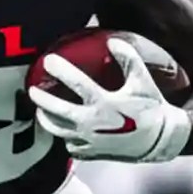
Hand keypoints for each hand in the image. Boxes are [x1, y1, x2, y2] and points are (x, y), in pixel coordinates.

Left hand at [28, 39, 190, 162]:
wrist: (160, 141)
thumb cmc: (150, 108)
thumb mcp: (142, 81)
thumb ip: (129, 58)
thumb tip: (112, 40)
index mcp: (105, 102)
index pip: (76, 83)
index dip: (60, 70)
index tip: (48, 61)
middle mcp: (93, 123)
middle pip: (57, 110)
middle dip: (41, 98)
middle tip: (32, 89)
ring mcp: (89, 140)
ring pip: (57, 130)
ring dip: (45, 119)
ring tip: (40, 110)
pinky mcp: (90, 153)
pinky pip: (68, 145)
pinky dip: (63, 136)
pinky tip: (61, 128)